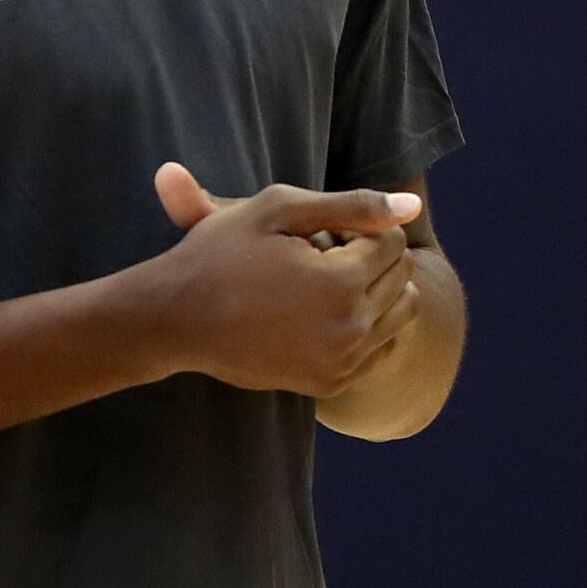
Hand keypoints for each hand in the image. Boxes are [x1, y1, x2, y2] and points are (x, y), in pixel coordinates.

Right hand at [136, 163, 421, 395]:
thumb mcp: (279, 210)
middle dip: (371, 256)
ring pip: (401, 313)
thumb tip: (411, 206)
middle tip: (320, 254)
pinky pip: (379, 348)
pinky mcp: (330, 382)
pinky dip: (365, 325)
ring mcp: (342, 361)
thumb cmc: (221, 253)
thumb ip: (351, 204)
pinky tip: (325, 313)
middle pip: (401, 275)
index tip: (318, 232)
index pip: (392, 240)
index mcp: (341, 282)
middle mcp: (350, 328)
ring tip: (327, 281)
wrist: (175, 320)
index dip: (357, 227)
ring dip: (375, 289)